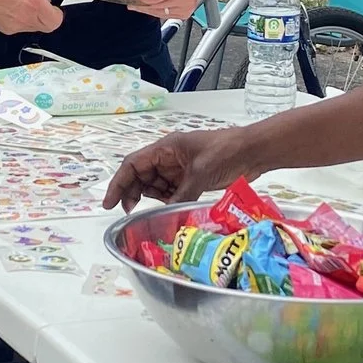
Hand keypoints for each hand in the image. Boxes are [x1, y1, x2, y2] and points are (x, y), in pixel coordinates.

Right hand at [0, 0, 67, 34]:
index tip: (53, 4)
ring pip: (34, 27)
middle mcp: (26, 18)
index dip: (57, 12)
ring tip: (25, 2)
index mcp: (35, 4)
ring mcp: (15, 26)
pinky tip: (15, 7)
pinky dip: (22, 20)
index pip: (57, 20)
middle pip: (47, 26)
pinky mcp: (6, 29)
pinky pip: (21, 28)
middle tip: (40, 2)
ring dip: (35, 17)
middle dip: (47, 15)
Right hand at [105, 125, 254, 210]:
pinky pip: (170, 192)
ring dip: (150, 199)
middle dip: (132, 193)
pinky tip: (168, 211)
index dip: (118, 183)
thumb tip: (167, 214)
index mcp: (166, 148)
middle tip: (129, 213)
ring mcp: (179, 169)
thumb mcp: (201, 173)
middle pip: (140, 176)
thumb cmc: (227, 151)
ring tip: (150, 213)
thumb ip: (182, 193)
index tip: (109, 202)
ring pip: (154, 186)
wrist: (253, 152)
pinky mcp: (190, 180)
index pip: (133, 164)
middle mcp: (168, 158)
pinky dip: (167, 202)